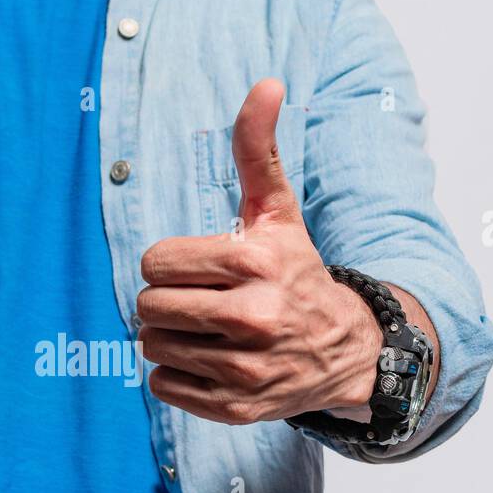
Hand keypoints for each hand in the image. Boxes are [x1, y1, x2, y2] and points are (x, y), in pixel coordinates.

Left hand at [136, 79, 381, 424]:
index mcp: (253, 263)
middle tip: (202, 301)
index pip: (154, 263)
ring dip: (170, 336)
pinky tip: (211, 360)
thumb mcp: (278, 213)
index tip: (200, 269)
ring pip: (151, 345)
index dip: (169, 264)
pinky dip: (178, 373)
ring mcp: (244, 369)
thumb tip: (266, 84)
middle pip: (148, 305)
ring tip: (207, 331)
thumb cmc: (297, 274)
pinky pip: (164, 385)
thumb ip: (258, 151)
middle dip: (167, 300)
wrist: (345, 350)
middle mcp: (250, 318)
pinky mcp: (235, 408)